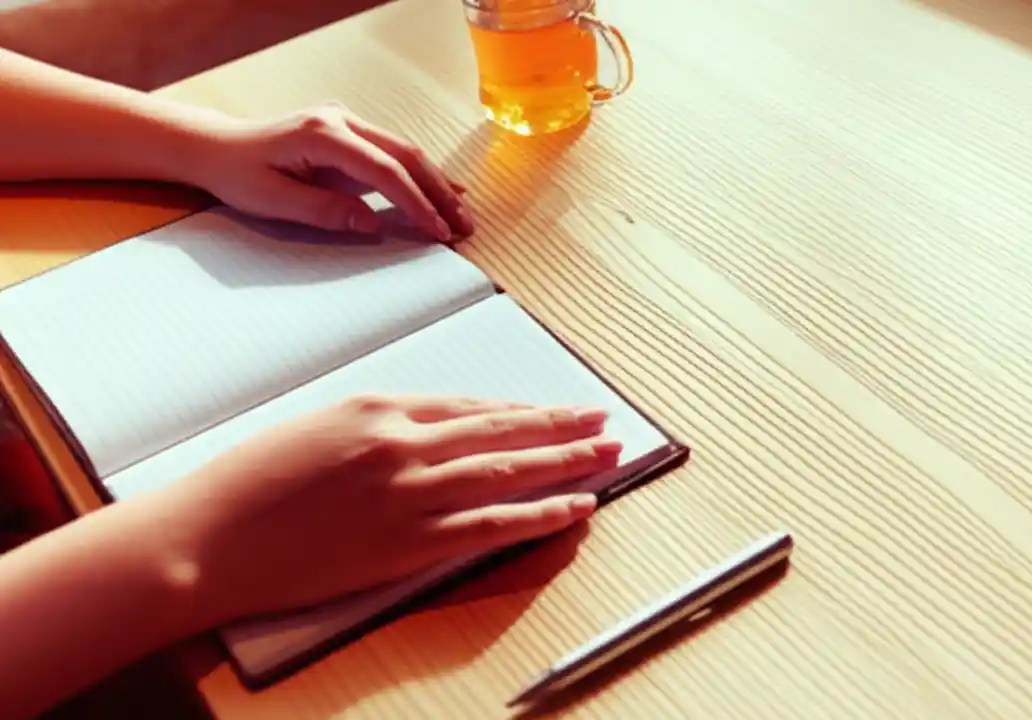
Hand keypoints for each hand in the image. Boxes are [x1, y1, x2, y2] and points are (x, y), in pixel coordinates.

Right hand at [148, 395, 619, 625]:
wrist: (208, 537)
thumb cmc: (247, 484)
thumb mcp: (313, 430)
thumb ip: (374, 428)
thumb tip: (419, 432)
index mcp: (378, 408)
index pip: (470, 405)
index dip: (519, 408)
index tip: (552, 407)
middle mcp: (403, 442)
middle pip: (502, 428)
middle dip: (560, 424)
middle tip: (603, 419)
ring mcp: (410, 492)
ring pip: (509, 469)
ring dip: (566, 460)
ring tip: (608, 452)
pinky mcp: (408, 542)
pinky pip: (492, 524)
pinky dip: (540, 513)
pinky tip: (574, 506)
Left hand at [184, 101, 472, 242]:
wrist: (216, 147)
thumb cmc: (238, 174)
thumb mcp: (274, 201)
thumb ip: (326, 211)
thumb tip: (374, 224)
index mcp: (321, 133)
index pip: (383, 169)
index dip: (415, 202)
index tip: (436, 231)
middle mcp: (340, 119)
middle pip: (405, 154)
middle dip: (438, 192)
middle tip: (463, 225)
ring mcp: (346, 122)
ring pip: (405, 151)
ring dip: (435, 183)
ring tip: (462, 214)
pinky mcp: (348, 132)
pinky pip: (393, 152)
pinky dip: (420, 173)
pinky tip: (446, 188)